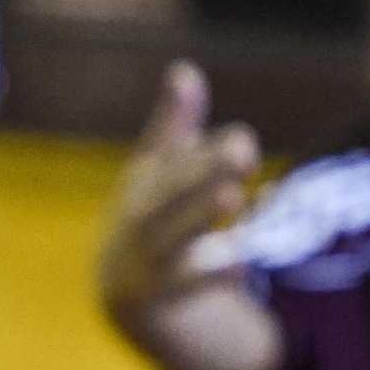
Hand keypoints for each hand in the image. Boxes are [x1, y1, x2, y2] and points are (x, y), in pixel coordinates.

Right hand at [100, 61, 260, 312]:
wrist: (125, 301)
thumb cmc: (151, 223)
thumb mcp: (159, 174)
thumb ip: (175, 125)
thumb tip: (184, 68)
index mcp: (142, 184)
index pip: (168, 159)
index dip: (195, 142)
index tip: (233, 127)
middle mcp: (137, 220)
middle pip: (168, 193)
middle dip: (202, 170)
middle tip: (243, 150)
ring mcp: (143, 261)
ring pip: (172, 238)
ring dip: (199, 217)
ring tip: (233, 196)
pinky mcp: (155, 301)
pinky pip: (185, 288)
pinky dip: (211, 275)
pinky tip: (242, 261)